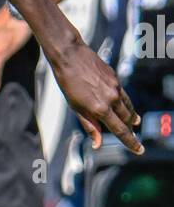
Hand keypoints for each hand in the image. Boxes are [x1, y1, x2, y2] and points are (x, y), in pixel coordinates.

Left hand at [49, 40, 142, 154]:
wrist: (70, 56)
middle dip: (130, 130)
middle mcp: (112, 99)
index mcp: (100, 109)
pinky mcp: (116, 78)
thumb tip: (98, 143)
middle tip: (133, 138)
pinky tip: (123, 105)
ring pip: (128, 107)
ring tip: (133, 123)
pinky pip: (124, 95)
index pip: (120, 131)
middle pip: (127, 120)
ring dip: (131, 117)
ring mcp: (116, 87)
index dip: (130, 142)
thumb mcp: (76, 108)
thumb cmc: (68, 83)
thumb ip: (90, 125)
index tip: (139, 150)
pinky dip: (126, 103)